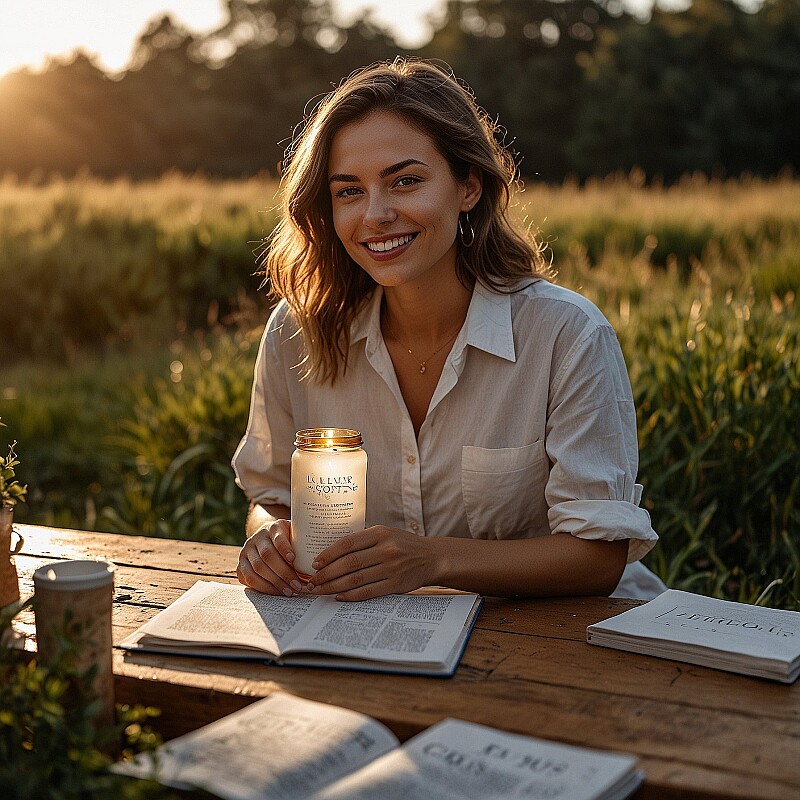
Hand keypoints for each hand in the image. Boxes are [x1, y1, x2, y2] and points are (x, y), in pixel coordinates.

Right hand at [236, 519, 304, 596]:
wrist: (267, 539)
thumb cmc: (288, 540)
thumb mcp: (295, 535)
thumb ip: (305, 543)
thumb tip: (322, 560)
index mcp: (273, 527)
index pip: (277, 536)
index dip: (284, 548)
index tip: (293, 559)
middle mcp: (257, 538)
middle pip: (267, 556)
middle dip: (284, 573)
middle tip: (297, 585)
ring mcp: (246, 551)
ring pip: (257, 568)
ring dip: (275, 583)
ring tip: (290, 591)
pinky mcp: (240, 565)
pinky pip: (250, 579)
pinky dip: (264, 587)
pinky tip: (278, 592)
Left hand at [308, 526, 435, 599]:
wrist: (431, 557)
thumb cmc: (403, 544)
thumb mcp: (386, 533)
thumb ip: (363, 539)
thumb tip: (331, 551)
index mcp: (380, 533)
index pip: (347, 543)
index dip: (328, 554)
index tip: (315, 563)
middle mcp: (386, 549)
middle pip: (349, 563)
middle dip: (326, 573)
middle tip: (312, 581)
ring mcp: (391, 568)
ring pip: (355, 579)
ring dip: (334, 586)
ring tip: (320, 590)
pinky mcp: (395, 584)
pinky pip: (368, 591)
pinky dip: (351, 595)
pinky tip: (339, 596)